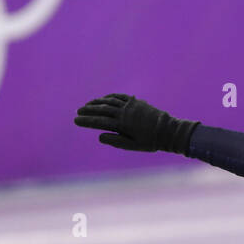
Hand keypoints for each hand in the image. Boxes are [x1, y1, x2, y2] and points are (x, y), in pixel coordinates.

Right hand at [73, 93, 197, 153]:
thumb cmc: (150, 142)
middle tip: (77, 111)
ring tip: (87, 105)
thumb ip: (115, 141)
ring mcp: (130, 105)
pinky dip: (109, 97)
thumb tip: (99, 136)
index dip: (87, 121)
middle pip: (102, 110)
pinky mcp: (135, 101)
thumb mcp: (132, 146)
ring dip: (97, 102)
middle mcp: (124, 112)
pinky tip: (103, 98)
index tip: (76, 120)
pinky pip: (119, 96)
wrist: (167, 130)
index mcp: (122, 124)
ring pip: (109, 102)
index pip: (100, 122)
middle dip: (88, 110)